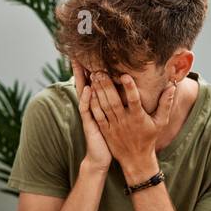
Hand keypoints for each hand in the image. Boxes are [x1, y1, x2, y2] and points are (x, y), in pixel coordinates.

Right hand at [72, 60, 112, 174]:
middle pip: (84, 84)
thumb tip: (129, 90)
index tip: (92, 55)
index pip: (93, 83)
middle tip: (81, 53)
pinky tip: (88, 89)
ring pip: (84, 94)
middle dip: (82, 70)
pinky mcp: (89, 124)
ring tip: (83, 65)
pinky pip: (87, 110)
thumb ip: (119, 103)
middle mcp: (90, 107)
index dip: (91, 70)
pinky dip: (86, 99)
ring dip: (82, 80)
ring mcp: (88, 115)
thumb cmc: (111, 138)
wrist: (102, 158)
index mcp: (98, 105)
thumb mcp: (115, 118)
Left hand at [88, 71, 176, 184]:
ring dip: (99, 91)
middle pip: (114, 101)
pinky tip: (90, 92)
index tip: (125, 76)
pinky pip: (98, 115)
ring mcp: (114, 126)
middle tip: (101, 70)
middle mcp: (125, 121)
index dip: (130, 88)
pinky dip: (93, 104)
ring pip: (104, 106)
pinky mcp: (106, 130)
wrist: (135, 159)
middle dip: (107, 85)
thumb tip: (171, 87)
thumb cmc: (149, 138)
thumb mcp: (161, 122)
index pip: (134, 100)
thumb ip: (165, 104)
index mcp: (138, 117)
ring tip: (94, 76)